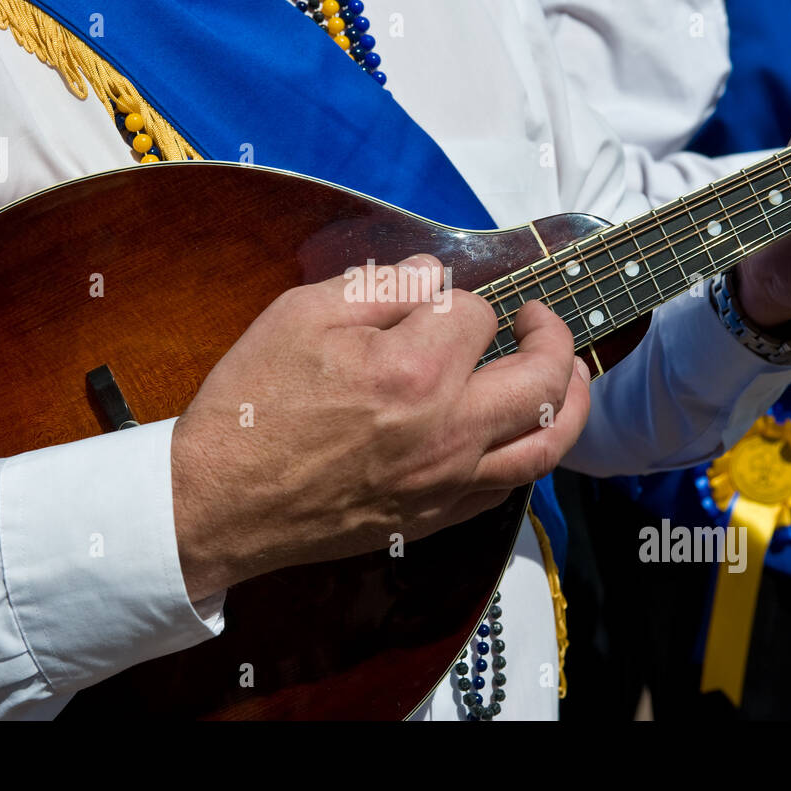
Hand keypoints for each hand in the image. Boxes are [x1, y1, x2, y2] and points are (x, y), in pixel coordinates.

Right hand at [168, 255, 590, 600]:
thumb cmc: (251, 406)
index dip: (457, 299)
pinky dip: (530, 449)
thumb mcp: (300, 314)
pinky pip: (511, 486)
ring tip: (568, 372)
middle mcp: (447, 431)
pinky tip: (519, 427)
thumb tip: (435, 274)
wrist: (218, 502)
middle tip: (537, 317)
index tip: (429, 304)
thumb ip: (381, 284)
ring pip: (549, 443)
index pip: (477, 314)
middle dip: (552, 334)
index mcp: (413, 370)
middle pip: (545, 376)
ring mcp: (448, 481)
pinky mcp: (438, 516)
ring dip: (572, 400)